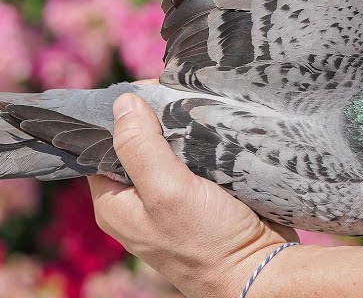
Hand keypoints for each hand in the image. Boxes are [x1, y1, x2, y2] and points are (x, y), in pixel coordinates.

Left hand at [88, 92, 299, 297]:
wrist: (261, 272)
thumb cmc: (209, 241)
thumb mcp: (167, 191)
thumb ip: (140, 147)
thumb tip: (122, 102)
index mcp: (115, 205)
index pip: (101, 147)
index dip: (119, 117)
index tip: (144, 90)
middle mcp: (137, 203)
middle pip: (136, 145)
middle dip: (154, 118)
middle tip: (174, 92)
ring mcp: (170, 201)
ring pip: (167, 149)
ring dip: (180, 128)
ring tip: (193, 101)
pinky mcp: (200, 198)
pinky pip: (193, 159)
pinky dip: (201, 141)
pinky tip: (210, 123)